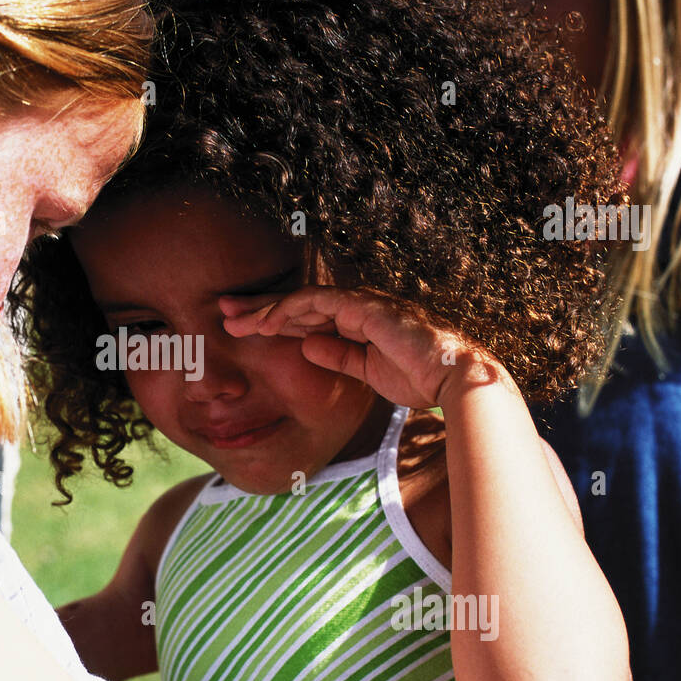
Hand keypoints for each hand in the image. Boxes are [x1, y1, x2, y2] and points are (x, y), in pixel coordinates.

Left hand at [219, 286, 509, 409]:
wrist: (456, 381)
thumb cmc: (422, 379)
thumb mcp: (368, 372)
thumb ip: (339, 357)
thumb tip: (308, 346)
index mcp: (361, 322)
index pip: (310, 317)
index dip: (276, 321)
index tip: (246, 329)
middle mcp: (360, 307)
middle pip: (300, 303)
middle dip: (261, 308)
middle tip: (225, 312)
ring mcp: (364, 304)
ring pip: (304, 300)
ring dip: (267, 309)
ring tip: (234, 318)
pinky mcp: (367, 308)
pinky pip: (320, 304)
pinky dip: (290, 311)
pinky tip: (266, 321)